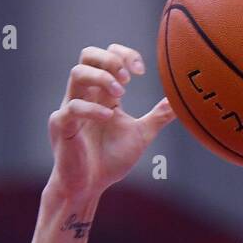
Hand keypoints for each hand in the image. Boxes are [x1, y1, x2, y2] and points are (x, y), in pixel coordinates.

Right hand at [46, 43, 174, 201]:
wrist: (89, 187)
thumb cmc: (110, 160)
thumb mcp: (141, 135)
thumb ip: (158, 117)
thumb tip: (180, 102)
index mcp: (102, 94)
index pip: (108, 56)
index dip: (125, 55)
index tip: (141, 71)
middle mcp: (85, 95)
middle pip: (88, 55)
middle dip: (110, 59)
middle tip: (129, 78)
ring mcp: (71, 108)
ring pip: (77, 73)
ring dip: (102, 77)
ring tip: (121, 93)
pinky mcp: (62, 126)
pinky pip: (73, 108)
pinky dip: (92, 109)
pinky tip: (109, 117)